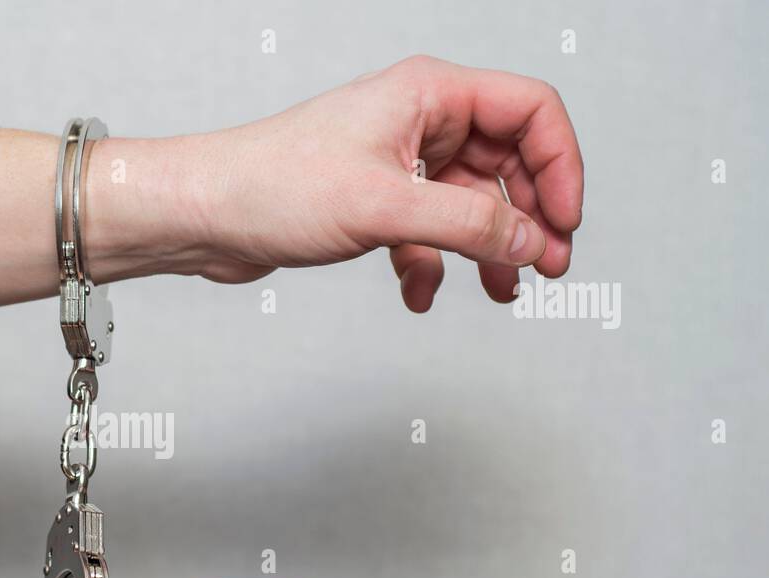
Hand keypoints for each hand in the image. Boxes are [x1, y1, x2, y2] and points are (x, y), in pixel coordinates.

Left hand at [182, 55, 583, 310]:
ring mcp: (394, 163)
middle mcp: (416, 121)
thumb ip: (468, 224)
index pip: (529, 111)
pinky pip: (425, 233)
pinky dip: (430, 264)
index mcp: (428, 93)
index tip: (565, 223)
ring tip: (500, 291)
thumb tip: (532, 241)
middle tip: (545, 268)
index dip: (560, 165)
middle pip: (505, 162)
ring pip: (467, 204)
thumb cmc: (271, 185)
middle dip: (527, 218)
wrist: (203, 216)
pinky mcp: (370, 202)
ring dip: (485, 249)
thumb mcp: (385, 206)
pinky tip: (418, 293)